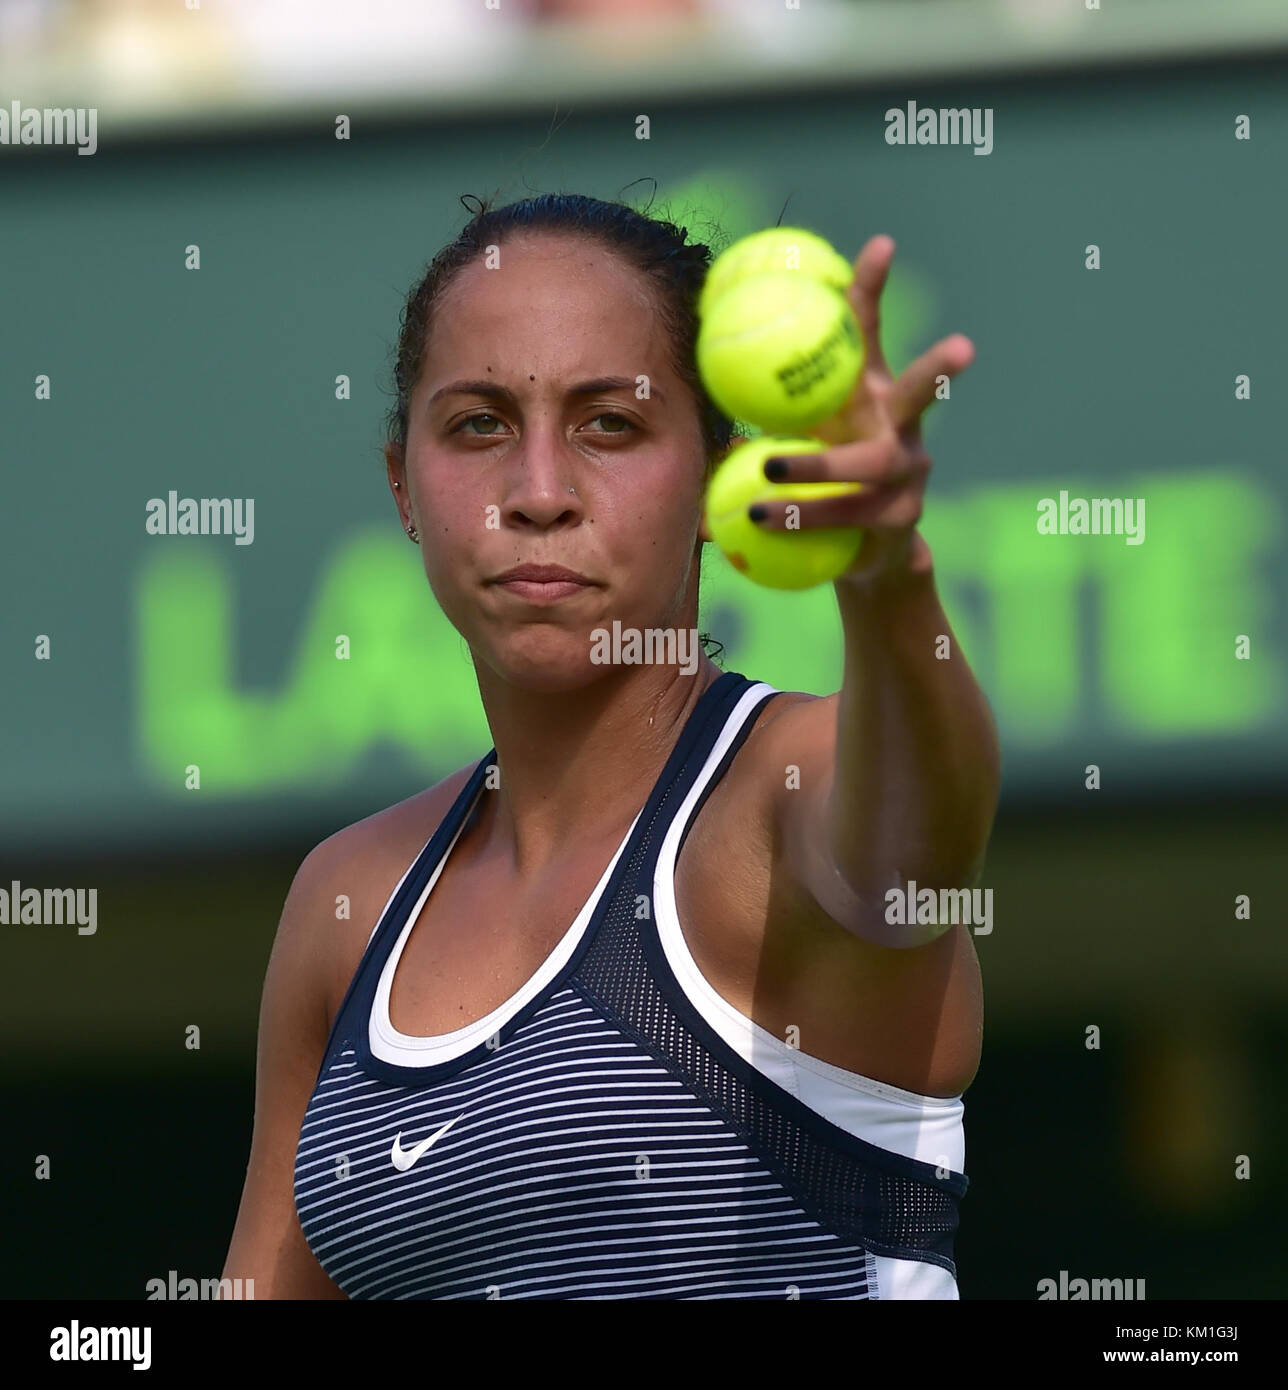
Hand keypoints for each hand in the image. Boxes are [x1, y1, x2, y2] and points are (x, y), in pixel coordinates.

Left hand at [748, 234, 974, 587]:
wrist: (864, 557)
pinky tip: (767, 522)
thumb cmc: (824, 482)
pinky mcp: (900, 522)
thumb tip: (703, 371)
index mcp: (871, 396)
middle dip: (936, 369)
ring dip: (819, 467)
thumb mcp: (796, 437)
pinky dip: (805, 518)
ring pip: (871, 467)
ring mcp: (908, 478)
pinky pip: (850, 518)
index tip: (881, 244)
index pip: (871, 335)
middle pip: (918, 393)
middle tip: (960, 345)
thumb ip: (760, 411)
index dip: (875, 291)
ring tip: (769, 468)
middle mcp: (901, 431)